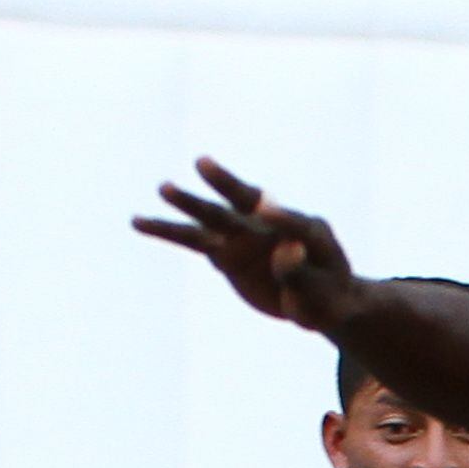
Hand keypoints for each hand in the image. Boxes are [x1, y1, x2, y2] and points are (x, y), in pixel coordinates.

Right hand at [134, 157, 365, 333]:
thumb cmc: (330, 297)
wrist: (321, 303)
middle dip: (225, 185)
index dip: (281, 218)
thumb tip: (287, 250)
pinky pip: (191, 240)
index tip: (266, 209)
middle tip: (203, 164)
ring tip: (165, 188)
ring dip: (190, 204)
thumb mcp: (326, 296)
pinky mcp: (224, 252)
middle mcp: (272, 224)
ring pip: (213, 218)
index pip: (293, 221)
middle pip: (245, 202)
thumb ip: (302, 274)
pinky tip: (138, 222)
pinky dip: (166, 231)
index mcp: (308, 230)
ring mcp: (245, 236)